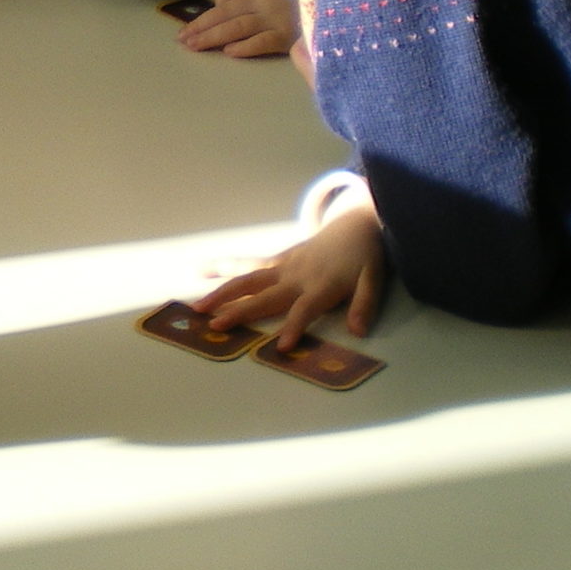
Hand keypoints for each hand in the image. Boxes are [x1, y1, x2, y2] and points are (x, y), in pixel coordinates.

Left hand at [177, 0, 299, 58]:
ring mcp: (275, 19)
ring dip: (212, 37)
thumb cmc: (299, 2)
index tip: (190, 26)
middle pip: (225, 13)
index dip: (207, 11)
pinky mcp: (286, 37)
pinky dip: (245, 46)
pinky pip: (262, 42)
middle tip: (182, 39)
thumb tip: (217, 3)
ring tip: (194, 46)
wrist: (336, 10)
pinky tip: (229, 53)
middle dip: (201, 26)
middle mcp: (265, 0)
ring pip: (237, 27)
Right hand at [195, 205, 385, 346]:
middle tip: (215, 327)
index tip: (282, 348)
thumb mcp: (373, 280)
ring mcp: (283, 266)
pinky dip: (224, 266)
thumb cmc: (364, 256)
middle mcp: (296, 276)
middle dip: (239, 312)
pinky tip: (202, 270)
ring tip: (198, 306)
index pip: (305, 309)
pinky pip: (247, 264)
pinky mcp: (277, 259)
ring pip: (247, 279)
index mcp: (321, 285)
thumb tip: (358, 330)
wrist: (354, 222)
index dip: (294, 327)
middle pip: (264, 296)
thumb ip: (364, 304)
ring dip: (221, 292)